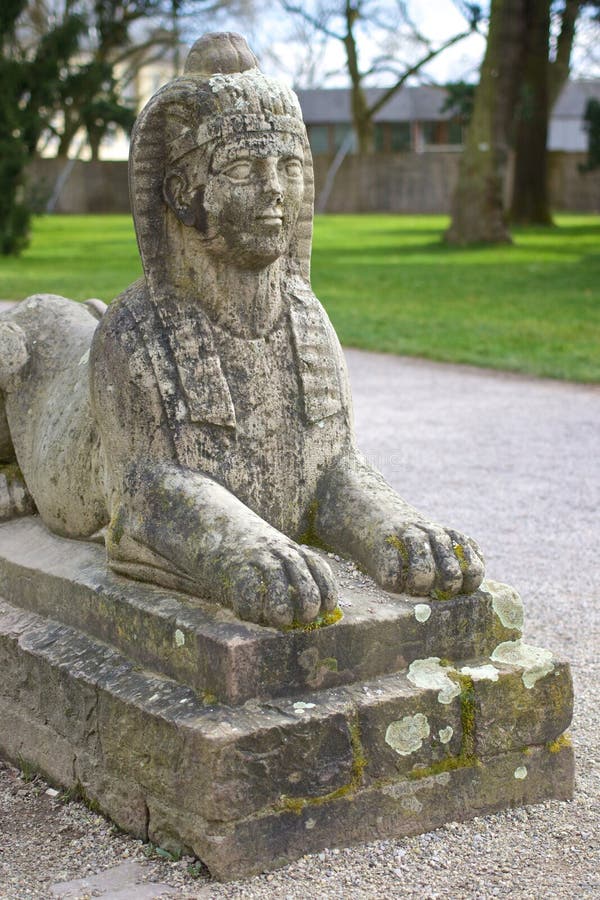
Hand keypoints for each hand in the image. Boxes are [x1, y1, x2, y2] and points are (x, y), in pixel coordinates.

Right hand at [221, 538, 337, 626]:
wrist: (226, 527)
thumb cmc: (262, 555)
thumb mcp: (286, 556)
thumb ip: (304, 577)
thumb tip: (322, 614)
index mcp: (299, 552)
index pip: (321, 574)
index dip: (327, 597)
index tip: (324, 610)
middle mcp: (283, 554)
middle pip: (305, 589)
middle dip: (307, 611)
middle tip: (300, 620)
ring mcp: (260, 560)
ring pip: (278, 594)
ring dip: (281, 615)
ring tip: (278, 621)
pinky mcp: (237, 568)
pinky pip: (249, 597)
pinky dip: (252, 611)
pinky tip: (251, 612)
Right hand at [367, 519, 484, 598]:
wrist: (375, 515)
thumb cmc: (414, 546)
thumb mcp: (442, 548)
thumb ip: (458, 568)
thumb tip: (463, 599)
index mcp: (455, 538)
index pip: (474, 571)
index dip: (465, 587)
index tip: (450, 589)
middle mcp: (436, 534)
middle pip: (451, 576)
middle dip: (442, 591)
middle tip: (429, 590)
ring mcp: (410, 536)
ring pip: (422, 577)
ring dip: (416, 587)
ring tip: (409, 585)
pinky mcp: (385, 543)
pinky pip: (393, 580)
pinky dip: (392, 585)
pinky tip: (391, 577)